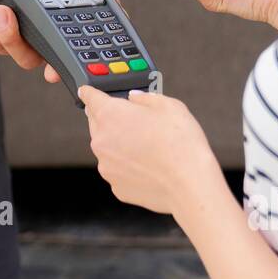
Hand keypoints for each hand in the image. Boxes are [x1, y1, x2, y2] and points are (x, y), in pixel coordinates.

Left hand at [77, 85, 222, 216]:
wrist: (190, 184)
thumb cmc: (181, 144)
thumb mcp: (168, 105)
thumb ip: (145, 98)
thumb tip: (134, 99)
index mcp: (110, 115)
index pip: (89, 97)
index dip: (90, 92)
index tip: (87, 91)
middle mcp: (101, 141)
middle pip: (97, 123)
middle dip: (111, 119)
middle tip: (137, 122)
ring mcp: (106, 166)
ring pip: (107, 148)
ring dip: (120, 144)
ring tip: (149, 147)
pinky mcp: (116, 186)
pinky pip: (118, 170)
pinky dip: (128, 166)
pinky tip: (149, 165)